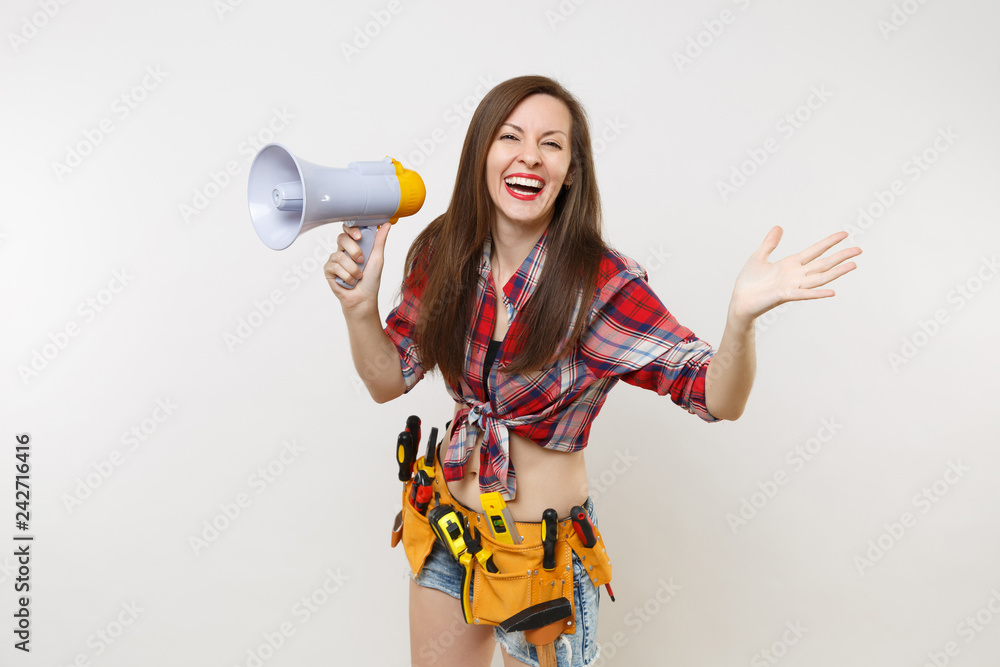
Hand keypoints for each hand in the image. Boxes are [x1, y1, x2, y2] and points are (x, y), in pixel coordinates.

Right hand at [324, 222, 390, 311]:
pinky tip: (350, 281)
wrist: (364, 298)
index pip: (348, 229)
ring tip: (358, 276)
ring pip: (339, 255)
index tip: (359, 236)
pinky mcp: (328, 270)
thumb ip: (379, 241)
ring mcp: (335, 259)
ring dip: (353, 269)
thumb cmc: (371, 279)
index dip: (351, 229)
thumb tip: (387, 224)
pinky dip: (346, 276)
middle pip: (341, 238)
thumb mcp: (377, 258)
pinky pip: (334, 267)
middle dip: (354, 250)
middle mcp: (343, 250)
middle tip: (361, 260)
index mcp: (354, 245)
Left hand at [729, 226, 860, 322]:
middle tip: (859, 250)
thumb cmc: (749, 282)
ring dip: (836, 273)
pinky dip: (817, 293)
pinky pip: (804, 294)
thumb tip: (778, 227)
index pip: (815, 251)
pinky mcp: (784, 296)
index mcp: (791, 264)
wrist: (739, 300)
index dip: (829, 242)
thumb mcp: (759, 256)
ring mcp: (792, 286)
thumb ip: (770, 243)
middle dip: (840, 257)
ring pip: (819, 278)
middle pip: (823, 264)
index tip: (844, 234)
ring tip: (853, 265)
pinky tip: (832, 291)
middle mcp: (796, 275)